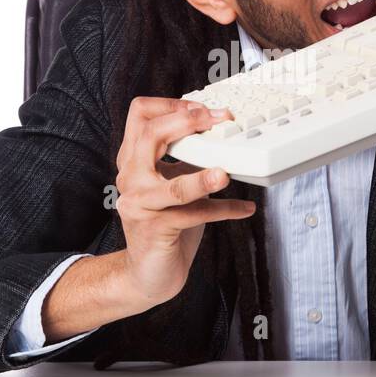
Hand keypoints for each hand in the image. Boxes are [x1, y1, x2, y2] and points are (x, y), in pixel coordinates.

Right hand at [113, 97, 254, 305]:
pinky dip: (224, 210)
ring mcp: (140, 205)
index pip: (140, 113)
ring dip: (202, 179)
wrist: (148, 272)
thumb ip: (185, 158)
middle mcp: (130, 177)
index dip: (172, 104)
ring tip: (225, 173)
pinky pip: (195, 216)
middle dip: (188, 123)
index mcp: (133, 159)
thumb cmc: (165, 224)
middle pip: (151, 136)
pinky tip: (245, 209)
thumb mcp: (172, 183)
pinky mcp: (155, 231)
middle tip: (219, 122)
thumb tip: (218, 132)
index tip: (203, 109)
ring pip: (173, 186)